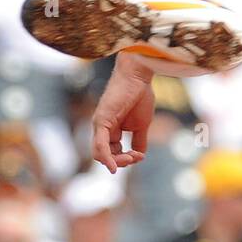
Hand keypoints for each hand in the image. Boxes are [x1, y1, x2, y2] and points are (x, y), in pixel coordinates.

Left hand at [92, 53, 155, 172]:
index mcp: (110, 128)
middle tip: (135, 157)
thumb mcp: (142, 124)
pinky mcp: (101, 120)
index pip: (112, 152)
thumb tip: (139, 155)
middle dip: (121, 162)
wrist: (138, 75)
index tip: (139, 155)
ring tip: (131, 157)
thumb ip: (139, 140)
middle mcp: (102, 127)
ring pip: (99, 153)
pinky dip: (106, 158)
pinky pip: (100, 144)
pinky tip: (114, 166)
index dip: (125, 159)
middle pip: (104, 155)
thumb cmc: (140, 94)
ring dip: (116, 161)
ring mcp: (100, 124)